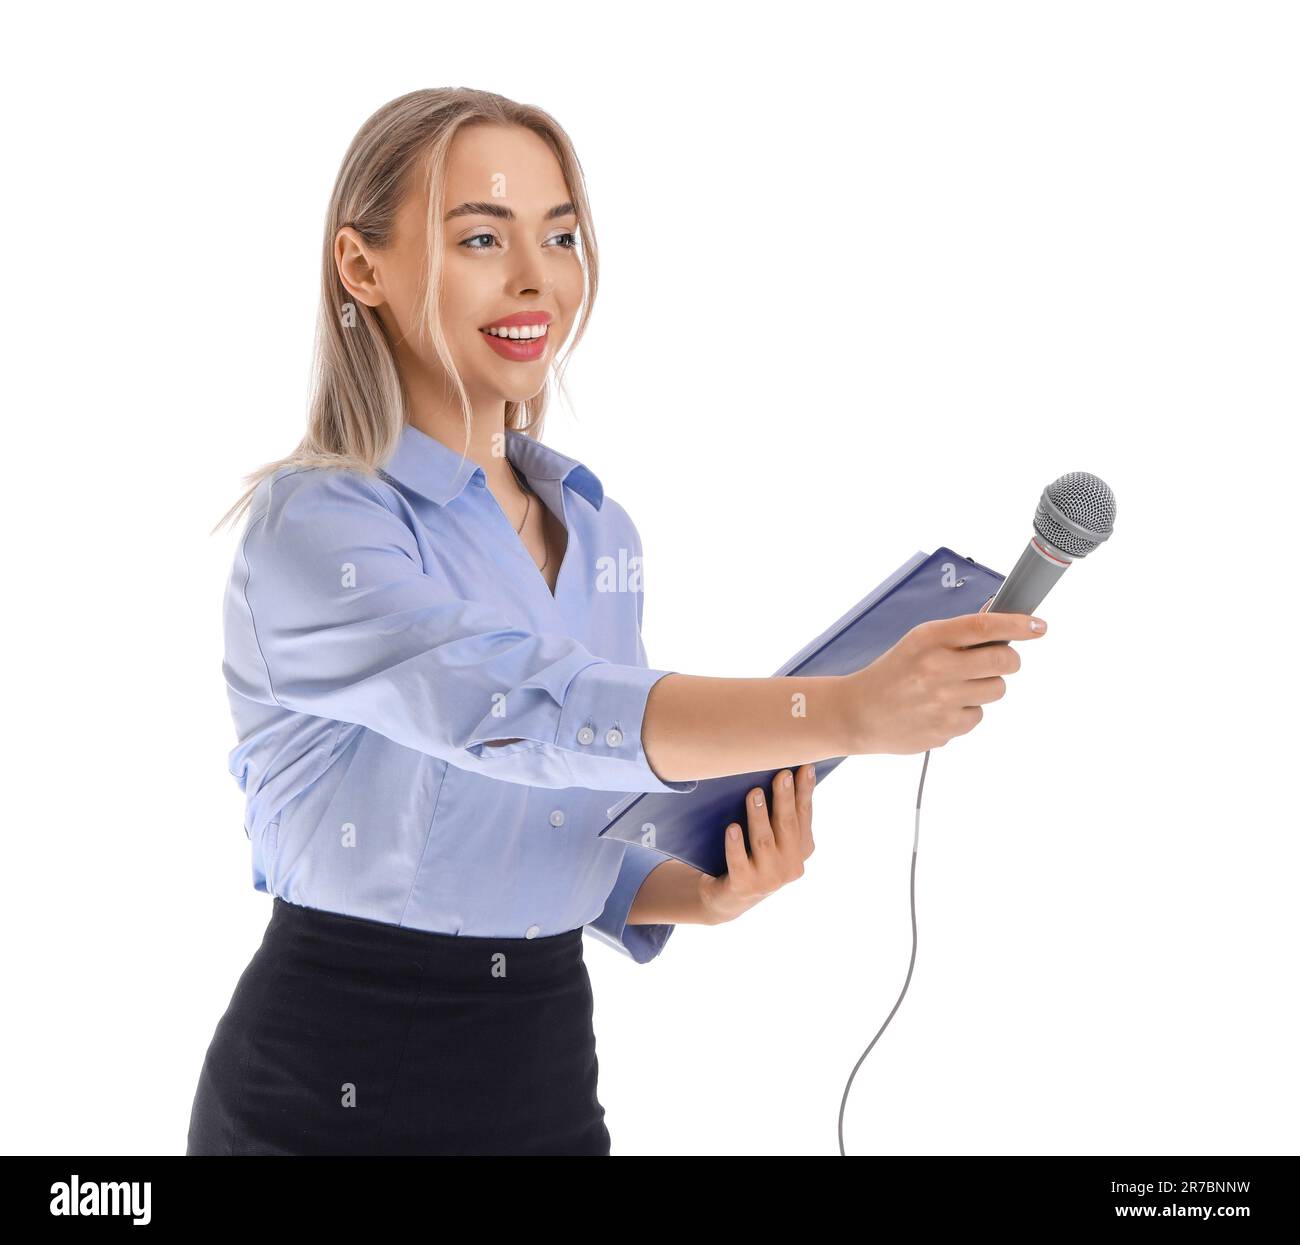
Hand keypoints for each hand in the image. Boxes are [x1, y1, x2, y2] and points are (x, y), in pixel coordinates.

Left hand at [698, 764, 815, 924]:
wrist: (726, 896)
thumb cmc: (752, 854)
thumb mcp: (772, 835)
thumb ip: (779, 813)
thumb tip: (781, 771)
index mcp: (802, 849)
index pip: (804, 815)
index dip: (805, 791)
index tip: (804, 767)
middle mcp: (790, 865)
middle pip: (786, 825)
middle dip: (785, 798)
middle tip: (781, 775)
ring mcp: (768, 878)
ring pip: (764, 841)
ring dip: (759, 816)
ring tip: (754, 793)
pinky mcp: (744, 886)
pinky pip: (739, 861)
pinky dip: (736, 844)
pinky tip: (732, 827)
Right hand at [841, 608, 1046, 754]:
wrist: (858, 713)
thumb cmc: (893, 673)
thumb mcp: (919, 642)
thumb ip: (959, 633)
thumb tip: (998, 616)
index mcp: (929, 638)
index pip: (985, 626)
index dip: (1018, 625)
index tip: (1038, 627)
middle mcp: (937, 668)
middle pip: (1003, 662)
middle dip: (1009, 661)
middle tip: (999, 662)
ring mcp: (942, 701)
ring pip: (996, 690)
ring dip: (985, 687)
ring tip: (957, 688)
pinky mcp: (945, 729)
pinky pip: (978, 716)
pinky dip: (966, 712)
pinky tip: (942, 709)